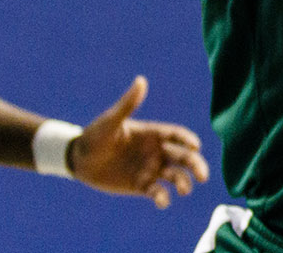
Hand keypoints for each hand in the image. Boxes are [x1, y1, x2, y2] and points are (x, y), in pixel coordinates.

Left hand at [69, 77, 209, 208]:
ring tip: (184, 190)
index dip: (188, 140)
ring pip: (175, 176)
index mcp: (153, 134)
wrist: (78, 160)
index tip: (195, 146)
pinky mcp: (141, 186)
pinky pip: (157, 192)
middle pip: (183, 157)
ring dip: (183, 182)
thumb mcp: (110, 121)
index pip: (177, 135)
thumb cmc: (94, 135)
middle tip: (203, 176)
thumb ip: (127, 104)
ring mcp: (150, 169)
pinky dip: (162, 198)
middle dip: (195, 165)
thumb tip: (141, 80)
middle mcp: (156, 151)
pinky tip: (162, 201)